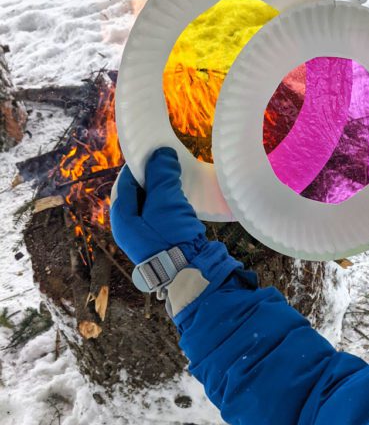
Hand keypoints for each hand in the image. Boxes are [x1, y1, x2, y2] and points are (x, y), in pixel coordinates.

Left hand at [110, 147, 239, 293]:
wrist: (190, 271)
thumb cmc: (171, 236)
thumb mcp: (165, 199)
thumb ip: (162, 174)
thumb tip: (162, 153)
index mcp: (122, 219)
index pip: (125, 183)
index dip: (139, 166)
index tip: (152, 152)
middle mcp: (130, 230)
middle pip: (138, 194)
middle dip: (152, 178)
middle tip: (167, 163)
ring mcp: (146, 238)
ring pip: (151, 205)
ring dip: (163, 191)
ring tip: (177, 178)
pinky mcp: (162, 243)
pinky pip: (161, 217)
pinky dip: (169, 205)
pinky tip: (182, 199)